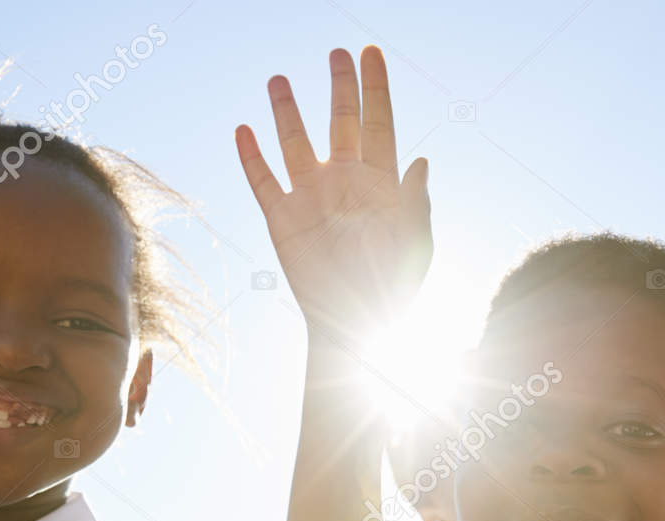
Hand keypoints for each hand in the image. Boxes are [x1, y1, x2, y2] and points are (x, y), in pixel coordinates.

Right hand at [236, 46, 431, 338]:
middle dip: (339, 86)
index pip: (378, 122)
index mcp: (379, 182)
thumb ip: (415, 201)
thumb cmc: (393, 288)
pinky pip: (263, 182)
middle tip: (337, 52)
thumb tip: (421, 160)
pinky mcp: (283, 220)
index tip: (371, 53)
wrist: (356, 325)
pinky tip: (243, 131)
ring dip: (287, 111)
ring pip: (295, 143)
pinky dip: (251, 157)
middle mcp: (344, 182)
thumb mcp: (415, 243)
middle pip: (340, 121)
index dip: (375, 87)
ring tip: (278, 79)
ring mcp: (311, 198)